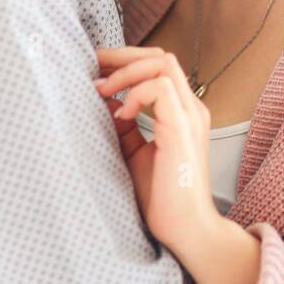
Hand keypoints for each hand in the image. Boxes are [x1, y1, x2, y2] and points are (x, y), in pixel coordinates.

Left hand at [94, 46, 219, 255]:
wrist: (185, 228)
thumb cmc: (162, 197)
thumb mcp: (134, 152)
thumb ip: (124, 124)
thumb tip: (103, 98)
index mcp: (181, 112)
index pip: (158, 67)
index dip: (125, 61)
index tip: (96, 70)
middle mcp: (190, 108)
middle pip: (160, 56)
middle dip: (122, 55)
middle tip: (93, 66)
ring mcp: (189, 116)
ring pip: (163, 63)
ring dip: (126, 71)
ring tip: (103, 90)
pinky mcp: (182, 128)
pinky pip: (160, 88)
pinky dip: (135, 94)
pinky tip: (121, 116)